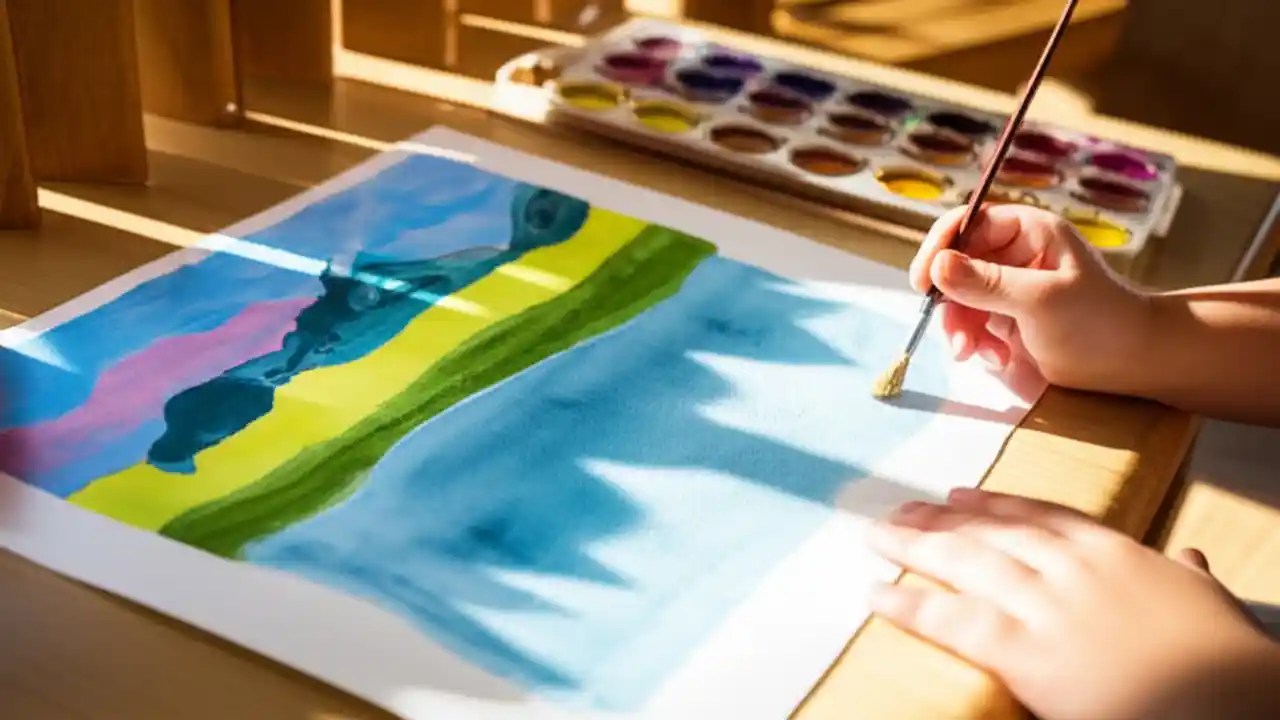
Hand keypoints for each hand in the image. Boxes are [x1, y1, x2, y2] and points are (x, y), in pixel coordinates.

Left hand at [867, 489, 1279, 719]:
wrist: (1223, 697)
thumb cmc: (1224, 658)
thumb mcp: (1205, 600)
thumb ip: (1183, 574)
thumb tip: (1188, 557)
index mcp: (1112, 551)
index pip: (1040, 518)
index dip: (994, 506)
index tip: (958, 495)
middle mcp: (1068, 567)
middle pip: (991, 533)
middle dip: (941, 521)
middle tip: (899, 510)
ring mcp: (1043, 604)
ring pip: (965, 563)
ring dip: (915, 546)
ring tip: (876, 535)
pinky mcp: (1023, 649)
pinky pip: (953, 621)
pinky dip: (910, 603)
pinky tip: (876, 593)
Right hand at [909, 205, 1151, 394]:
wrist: (1130, 365)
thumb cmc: (1097, 322)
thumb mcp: (1041, 300)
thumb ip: (987, 283)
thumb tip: (936, 266)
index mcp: (1026, 231)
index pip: (966, 223)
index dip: (939, 247)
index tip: (923, 282)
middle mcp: (1012, 253)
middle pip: (953, 265)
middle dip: (949, 302)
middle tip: (953, 334)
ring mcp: (1006, 287)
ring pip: (956, 299)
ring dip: (959, 328)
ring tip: (974, 354)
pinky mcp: (1004, 318)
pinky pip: (969, 324)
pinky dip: (974, 343)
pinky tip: (995, 358)